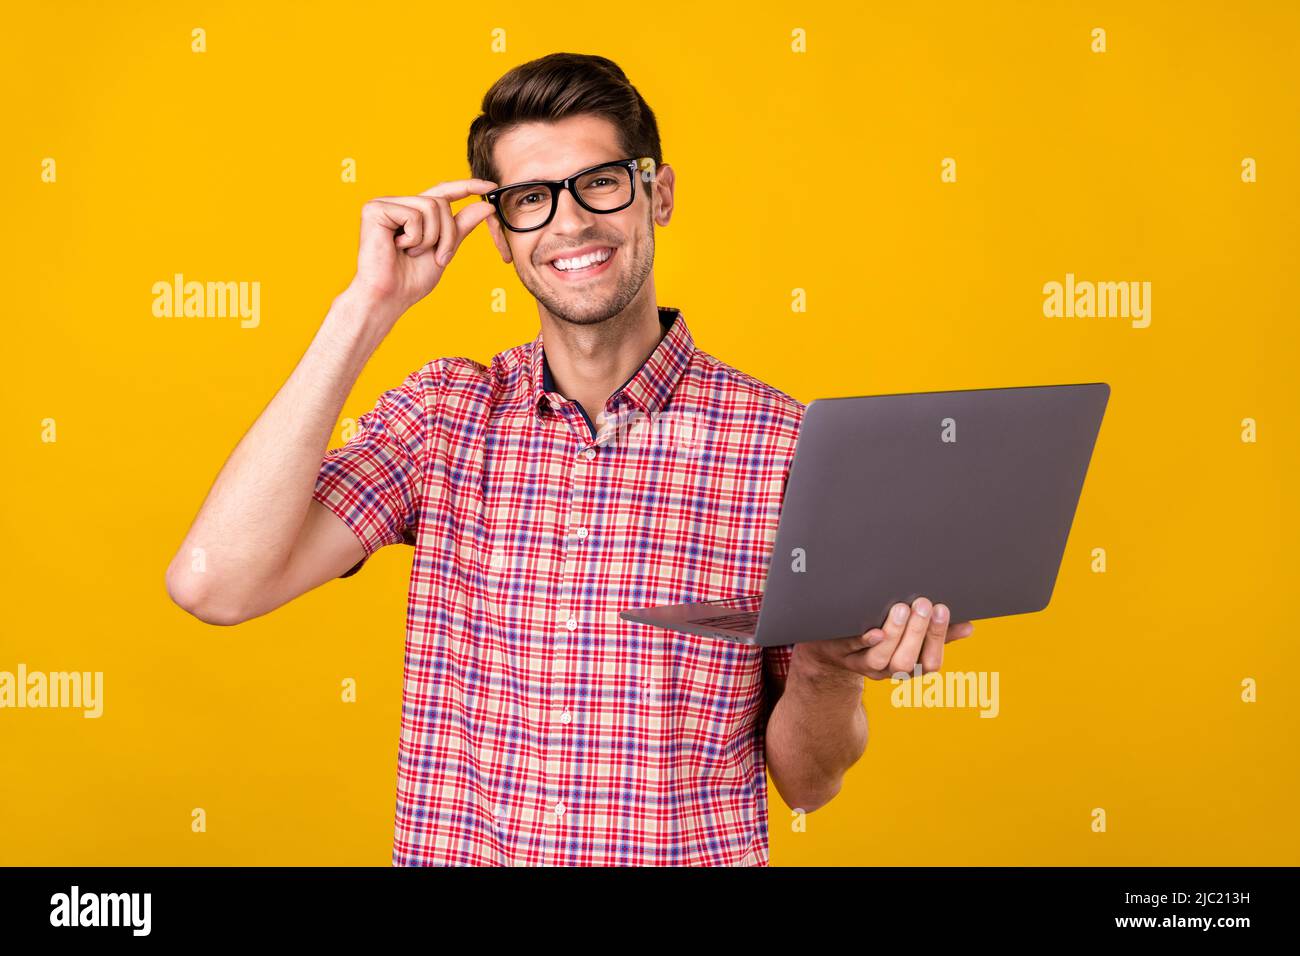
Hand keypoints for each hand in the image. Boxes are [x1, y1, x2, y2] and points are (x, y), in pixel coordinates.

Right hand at [345, 178, 498, 318]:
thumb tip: (486, 206)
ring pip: (430, 207)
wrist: (389, 297)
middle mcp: (399, 204)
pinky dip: (414, 238)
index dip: (466, 187)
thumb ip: (461, 227)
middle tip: (438, 258)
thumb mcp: (445, 250)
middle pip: (441, 202)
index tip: (491, 186)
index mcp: (413, 213)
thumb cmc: (411, 280)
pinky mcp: (375, 209)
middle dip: (447, 234)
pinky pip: (413, 215)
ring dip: (431, 238)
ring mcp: (385, 204)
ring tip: (411, 253)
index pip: (442, 192)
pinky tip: (398, 248)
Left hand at [795, 596, 974, 682]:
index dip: (937, 638)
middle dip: (917, 633)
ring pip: (879, 659)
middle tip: (923, 603)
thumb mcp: (910, 638)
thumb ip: (936, 634)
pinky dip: (863, 641)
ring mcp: (861, 663)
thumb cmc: (880, 637)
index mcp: (908, 666)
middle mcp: (886, 670)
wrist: (832, 645)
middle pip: (905, 662)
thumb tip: (968, 626)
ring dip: (893, 635)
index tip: (942, 610)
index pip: (930, 662)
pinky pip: (851, 649)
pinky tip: (873, 630)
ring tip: (901, 609)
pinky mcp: (839, 652)